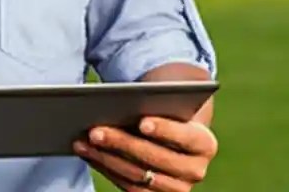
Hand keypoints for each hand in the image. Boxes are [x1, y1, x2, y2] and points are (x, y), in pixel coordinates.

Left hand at [74, 116, 217, 190]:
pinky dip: (106, 168)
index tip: (142, 121)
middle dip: (123, 143)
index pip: (186, 137)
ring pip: (138, 176)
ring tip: (84, 141)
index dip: (165, 130)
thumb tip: (119, 104)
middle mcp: (195, 170)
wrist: (175, 137)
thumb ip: (155, 105)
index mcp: (205, 144)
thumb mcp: (170, 106)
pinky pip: (129, 187)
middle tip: (96, 130)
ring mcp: (176, 188)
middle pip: (156, 158)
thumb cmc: (169, 113)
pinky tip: (89, 153)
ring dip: (106, 158)